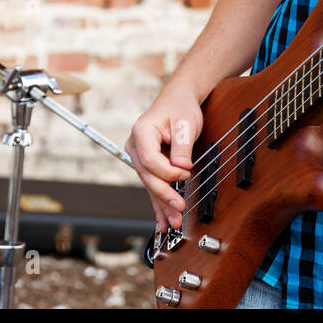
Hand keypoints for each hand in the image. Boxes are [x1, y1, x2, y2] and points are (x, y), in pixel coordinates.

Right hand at [126, 83, 203, 231]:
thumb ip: (182, 147)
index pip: (150, 160)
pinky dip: (159, 202)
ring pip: (150, 184)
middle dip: (163, 195)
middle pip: (147, 176)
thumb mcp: (185, 123)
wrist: (179, 99)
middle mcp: (136, 146)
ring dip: (162, 205)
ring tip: (172, 222)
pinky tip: (163, 220)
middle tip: (179, 208)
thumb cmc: (181, 107)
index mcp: (142, 132)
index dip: (168, 172)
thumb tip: (181, 170)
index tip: (186, 173)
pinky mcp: (148, 165)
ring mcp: (140, 156)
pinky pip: (153, 185)